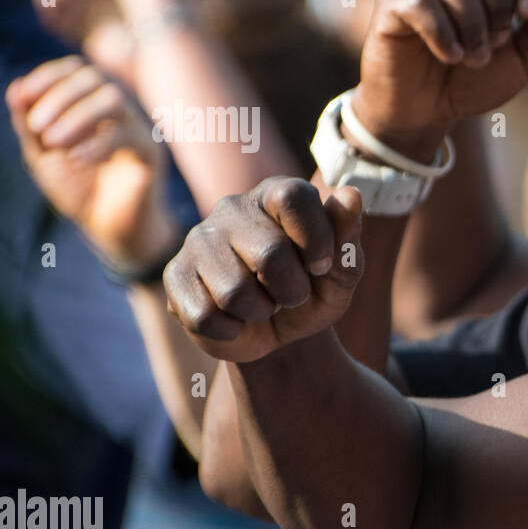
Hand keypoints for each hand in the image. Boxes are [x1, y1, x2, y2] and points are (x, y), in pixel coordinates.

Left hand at [7, 55, 176, 266]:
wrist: (109, 230)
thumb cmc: (80, 191)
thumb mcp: (43, 156)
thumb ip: (29, 126)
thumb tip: (16, 88)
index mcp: (94, 104)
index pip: (76, 70)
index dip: (48, 76)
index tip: (23, 98)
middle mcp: (120, 110)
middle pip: (95, 78)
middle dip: (59, 96)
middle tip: (37, 128)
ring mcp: (138, 129)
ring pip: (113, 99)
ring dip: (77, 116)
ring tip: (53, 143)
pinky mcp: (151, 153)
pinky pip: (128, 135)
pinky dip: (97, 144)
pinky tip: (76, 161)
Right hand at [163, 178, 364, 362]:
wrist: (279, 334)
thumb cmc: (313, 292)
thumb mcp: (341, 272)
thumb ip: (348, 236)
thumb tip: (350, 194)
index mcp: (276, 194)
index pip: (293, 197)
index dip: (315, 239)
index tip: (321, 266)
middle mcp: (233, 208)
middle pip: (269, 254)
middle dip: (292, 290)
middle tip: (293, 295)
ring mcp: (199, 240)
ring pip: (234, 291)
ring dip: (261, 312)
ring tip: (264, 305)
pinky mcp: (175, 275)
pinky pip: (204, 316)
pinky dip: (231, 330)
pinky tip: (235, 318)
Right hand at [351, 0, 527, 159]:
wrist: (427, 111)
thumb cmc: (474, 80)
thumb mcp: (523, 59)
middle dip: (501, 7)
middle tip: (497, 42)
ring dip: (474, 28)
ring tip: (474, 57)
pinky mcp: (390, 0)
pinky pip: (422, 4)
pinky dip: (444, 37)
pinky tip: (451, 57)